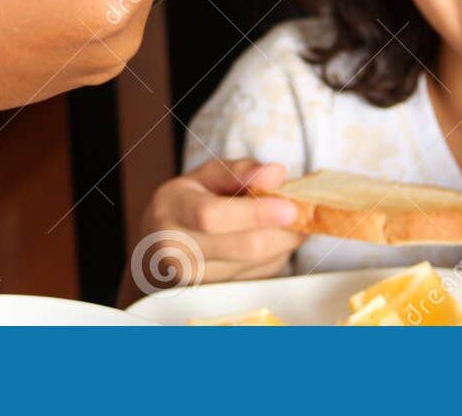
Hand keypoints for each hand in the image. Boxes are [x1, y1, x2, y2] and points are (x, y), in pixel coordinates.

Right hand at [131, 159, 304, 292]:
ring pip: (257, 264)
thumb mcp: (206, 176)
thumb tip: (276, 174)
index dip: (255, 213)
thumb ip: (240, 170)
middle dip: (283, 232)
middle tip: (304, 214)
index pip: (213, 216)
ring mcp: (194, 277)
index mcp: (172, 209)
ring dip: (283, 244)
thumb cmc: (186, 203)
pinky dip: (274, 256)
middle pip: (244, 247)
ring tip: (290, 222)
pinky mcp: (213, 291)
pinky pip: (257, 275)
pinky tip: (271, 239)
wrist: (157, 243)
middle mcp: (177, 248)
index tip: (289, 207)